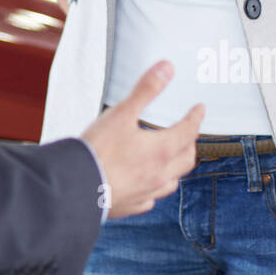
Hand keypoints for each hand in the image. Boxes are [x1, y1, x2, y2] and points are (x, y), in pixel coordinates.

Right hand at [81, 61, 203, 219]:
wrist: (76, 187)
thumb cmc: (99, 150)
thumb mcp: (121, 113)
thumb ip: (146, 90)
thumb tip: (167, 68)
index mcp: (162, 150)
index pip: (188, 131)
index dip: (195, 118)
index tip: (200, 109)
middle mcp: (160, 174)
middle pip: (186, 158)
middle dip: (190, 142)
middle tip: (188, 131)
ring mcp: (147, 193)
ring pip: (172, 181)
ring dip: (176, 167)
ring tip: (172, 158)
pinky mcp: (131, 206)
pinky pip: (152, 198)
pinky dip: (155, 187)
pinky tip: (147, 184)